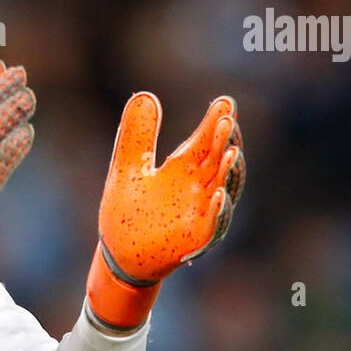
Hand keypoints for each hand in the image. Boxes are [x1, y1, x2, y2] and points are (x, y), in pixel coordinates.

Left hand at [86, 92, 245, 332]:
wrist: (119, 254)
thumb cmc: (128, 211)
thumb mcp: (128, 166)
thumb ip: (137, 135)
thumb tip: (145, 95)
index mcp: (183, 168)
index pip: (204, 141)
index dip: (215, 122)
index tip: (224, 101)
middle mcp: (197, 188)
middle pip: (216, 161)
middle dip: (223, 142)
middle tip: (226, 120)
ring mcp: (199, 213)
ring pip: (222, 190)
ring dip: (227, 173)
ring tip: (230, 152)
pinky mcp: (195, 239)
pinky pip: (211, 226)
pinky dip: (217, 212)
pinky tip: (218, 195)